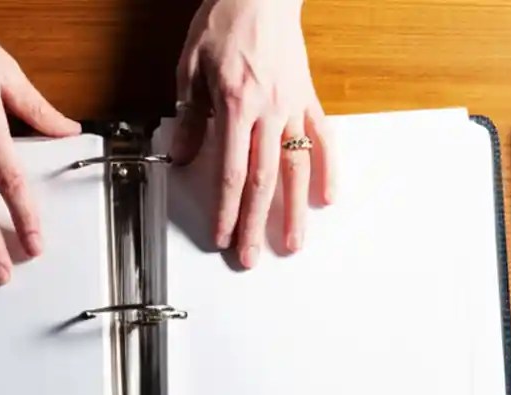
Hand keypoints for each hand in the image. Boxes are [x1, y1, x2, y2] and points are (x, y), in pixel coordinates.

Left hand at [171, 0, 334, 267]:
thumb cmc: (225, 22)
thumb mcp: (191, 68)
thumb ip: (191, 118)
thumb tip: (182, 157)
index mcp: (236, 105)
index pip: (230, 171)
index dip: (225, 209)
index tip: (221, 236)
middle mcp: (269, 111)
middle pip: (263, 180)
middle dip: (255, 224)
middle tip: (250, 256)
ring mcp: (293, 106)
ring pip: (296, 167)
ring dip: (294, 211)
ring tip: (293, 243)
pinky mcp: (308, 98)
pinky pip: (322, 138)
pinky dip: (328, 169)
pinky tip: (328, 198)